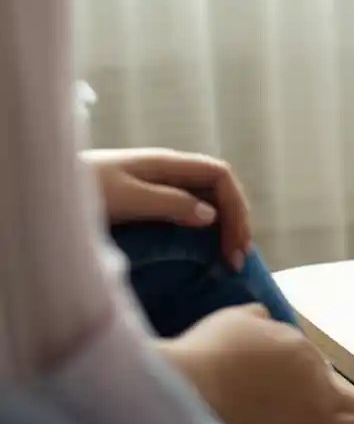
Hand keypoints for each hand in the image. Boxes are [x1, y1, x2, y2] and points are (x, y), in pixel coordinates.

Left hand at [84, 148, 251, 270]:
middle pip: (219, 189)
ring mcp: (159, 184)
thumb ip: (169, 203)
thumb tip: (211, 215)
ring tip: (229, 258)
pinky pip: (189, 210)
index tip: (234, 243)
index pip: (220, 176)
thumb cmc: (82, 190)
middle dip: (236, 221)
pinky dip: (204, 230)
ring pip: (207, 201)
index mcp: (167, 164)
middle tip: (239, 259)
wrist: (44, 185)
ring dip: (223, 227)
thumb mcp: (127, 198)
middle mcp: (168, 171)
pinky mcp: (147, 200)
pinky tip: (204, 249)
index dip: (235, 207)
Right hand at [158, 304, 353, 423]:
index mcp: (293, 341)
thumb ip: (255, 320)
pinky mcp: (315, 422)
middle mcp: (312, 364)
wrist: (194, 381)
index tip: (317, 390)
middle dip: (348, 402)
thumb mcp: (232, 321)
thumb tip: (263, 319)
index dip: (315, 380)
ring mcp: (316, 394)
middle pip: (336, 386)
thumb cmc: (205, 354)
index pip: (311, 364)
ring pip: (352, 407)